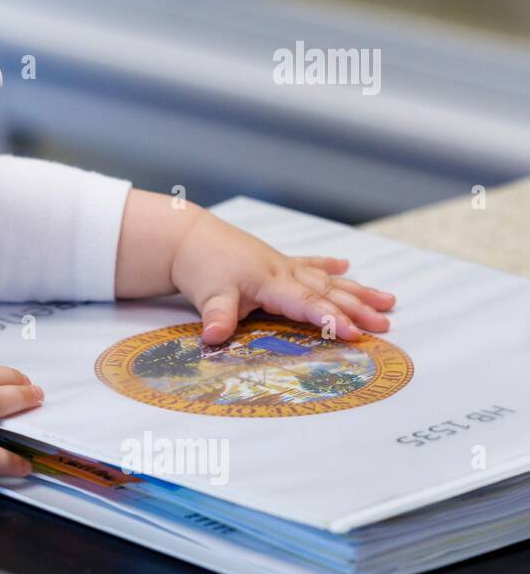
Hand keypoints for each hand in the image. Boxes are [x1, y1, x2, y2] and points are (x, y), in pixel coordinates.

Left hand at [171, 210, 394, 343]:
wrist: (186, 236)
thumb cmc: (199, 266)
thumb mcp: (206, 294)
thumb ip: (217, 316)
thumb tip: (213, 337)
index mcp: (270, 282)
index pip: (308, 304)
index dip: (332, 319)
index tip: (355, 334)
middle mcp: (282, 271)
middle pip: (327, 291)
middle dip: (358, 309)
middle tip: (385, 326)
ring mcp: (281, 264)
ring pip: (326, 278)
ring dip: (356, 290)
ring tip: (387, 301)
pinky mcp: (273, 261)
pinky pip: (308, 263)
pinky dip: (327, 264)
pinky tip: (345, 264)